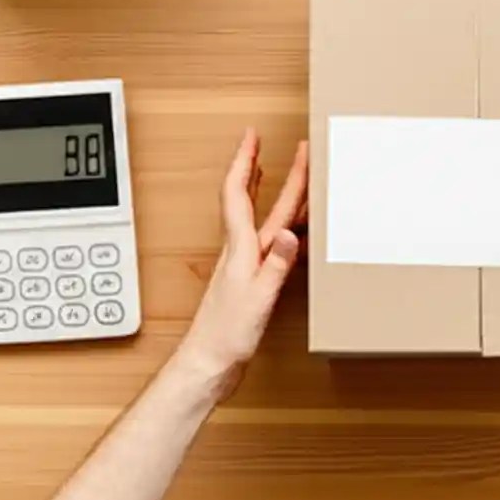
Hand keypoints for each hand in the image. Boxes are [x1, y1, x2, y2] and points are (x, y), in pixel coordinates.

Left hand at [175, 129, 308, 401]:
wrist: (209, 363)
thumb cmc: (227, 335)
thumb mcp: (257, 298)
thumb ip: (275, 265)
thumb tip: (289, 234)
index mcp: (240, 249)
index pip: (239, 195)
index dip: (245, 162)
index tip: (252, 136)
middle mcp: (239, 251)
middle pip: (250, 199)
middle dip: (260, 167)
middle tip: (270, 144)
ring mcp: (243, 264)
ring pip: (256, 217)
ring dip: (263, 191)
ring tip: (270, 170)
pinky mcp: (248, 278)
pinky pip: (263, 238)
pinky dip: (272, 222)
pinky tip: (280, 226)